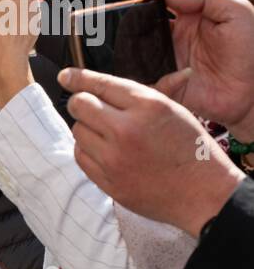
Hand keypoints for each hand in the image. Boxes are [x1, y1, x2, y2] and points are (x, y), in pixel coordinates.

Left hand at [59, 67, 245, 236]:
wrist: (202, 192)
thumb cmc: (190, 147)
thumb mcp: (173, 110)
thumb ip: (136, 94)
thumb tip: (94, 80)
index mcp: (148, 106)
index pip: (101, 84)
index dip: (79, 78)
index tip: (66, 76)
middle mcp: (126, 130)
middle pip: (79, 105)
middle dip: (83, 103)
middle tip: (92, 107)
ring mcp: (114, 158)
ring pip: (78, 130)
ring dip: (88, 128)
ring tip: (111, 134)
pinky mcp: (106, 180)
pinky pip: (80, 155)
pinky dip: (88, 149)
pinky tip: (107, 151)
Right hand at [143, 0, 253, 139]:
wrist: (252, 91)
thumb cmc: (251, 50)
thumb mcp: (238, 12)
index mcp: (192, 14)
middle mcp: (175, 33)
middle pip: (144, 16)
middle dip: (133, 11)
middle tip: (130, 13)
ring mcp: (166, 56)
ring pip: (136, 44)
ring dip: (128, 40)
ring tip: (129, 38)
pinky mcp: (162, 79)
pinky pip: (143, 74)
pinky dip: (141, 71)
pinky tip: (160, 69)